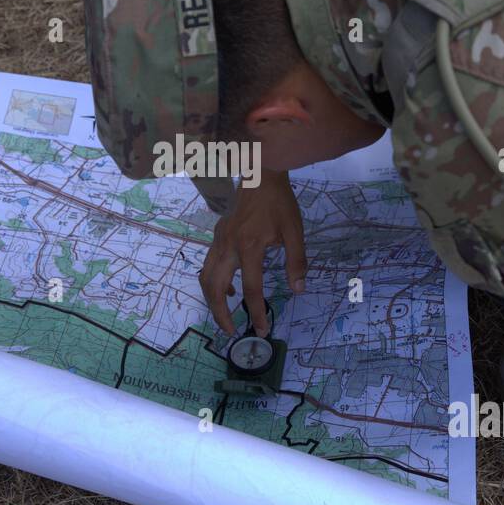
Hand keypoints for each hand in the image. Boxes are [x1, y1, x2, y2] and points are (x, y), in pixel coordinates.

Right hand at [199, 169, 306, 336]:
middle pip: (215, 288)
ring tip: (225, 315)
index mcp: (249, 247)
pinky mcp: (217, 235)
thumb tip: (298, 289)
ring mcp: (219, 240)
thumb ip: (296, 261)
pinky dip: (213, 282)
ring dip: (212, 300)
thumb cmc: (280, 202)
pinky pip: (209, 265)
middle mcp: (228, 246)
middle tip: (232, 331)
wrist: (260, 173)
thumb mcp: (294, 231)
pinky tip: (229, 287)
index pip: (250, 289)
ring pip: (205, 277)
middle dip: (221, 313)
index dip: (255, 312)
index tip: (260, 329)